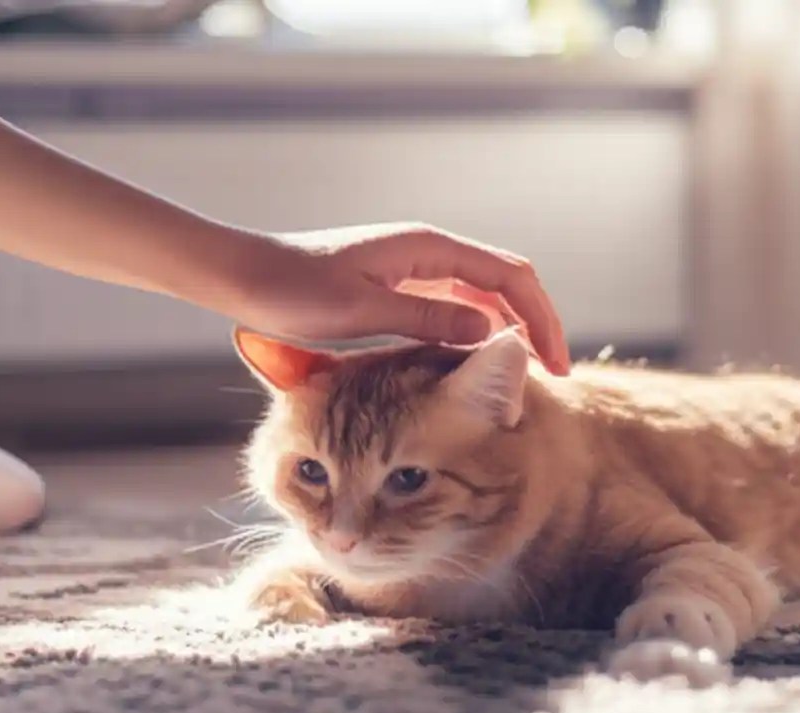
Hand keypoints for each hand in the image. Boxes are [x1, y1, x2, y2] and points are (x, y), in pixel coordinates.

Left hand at [230, 223, 571, 374]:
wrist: (244, 277)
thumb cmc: (293, 292)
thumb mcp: (362, 311)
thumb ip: (427, 319)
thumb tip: (492, 334)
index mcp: (428, 248)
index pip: (510, 276)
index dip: (540, 319)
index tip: (554, 364)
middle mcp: (429, 252)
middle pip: (506, 283)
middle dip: (536, 325)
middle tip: (554, 376)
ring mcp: (416, 269)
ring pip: (484, 297)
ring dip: (510, 332)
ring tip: (526, 377)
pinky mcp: (401, 288)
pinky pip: (456, 308)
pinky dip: (478, 335)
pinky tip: (480, 367)